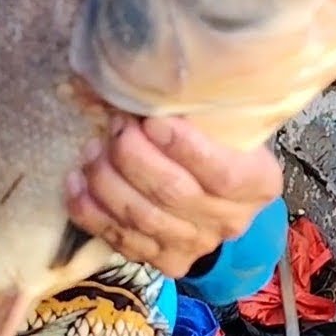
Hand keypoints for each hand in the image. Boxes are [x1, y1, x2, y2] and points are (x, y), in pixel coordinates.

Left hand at [64, 114, 283, 277]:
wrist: (216, 191)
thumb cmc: (216, 141)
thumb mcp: (220, 120)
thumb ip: (194, 107)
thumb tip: (138, 75)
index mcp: (258, 183)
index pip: (223, 173)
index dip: (184, 148)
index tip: (152, 119)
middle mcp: (232, 220)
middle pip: (175, 194)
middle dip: (134, 157)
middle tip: (114, 125)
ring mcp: (196, 245)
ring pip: (143, 219)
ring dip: (108, 182)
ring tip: (92, 150)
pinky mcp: (164, 261)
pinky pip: (121, 240)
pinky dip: (92, 213)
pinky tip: (76, 183)